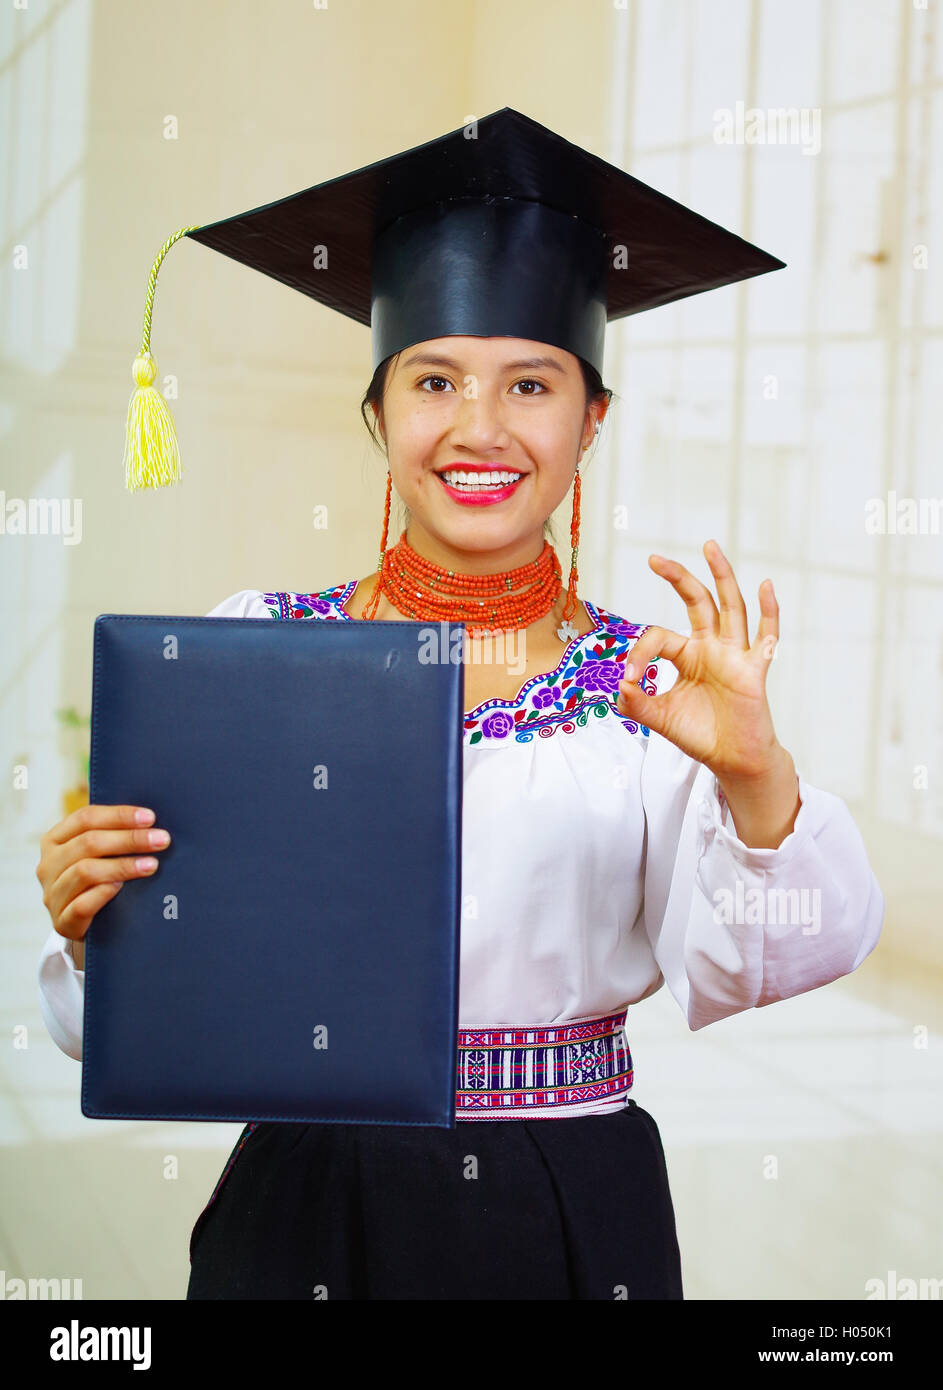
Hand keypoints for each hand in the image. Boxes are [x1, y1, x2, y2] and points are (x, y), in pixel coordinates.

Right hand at [36, 805, 171, 952]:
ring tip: (151, 865)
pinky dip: (102, 894)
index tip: (150, 817)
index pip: (85, 818)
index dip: (119, 815)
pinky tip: (121, 887)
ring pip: (85, 872)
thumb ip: (114, 835)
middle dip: (129, 839)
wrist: (90, 926)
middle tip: (161, 840)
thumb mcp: (100, 854)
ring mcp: (52, 894)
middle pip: (89, 843)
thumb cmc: (100, 879)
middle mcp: (48, 864)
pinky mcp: (62, 922)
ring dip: (123, 866)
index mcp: (55, 839)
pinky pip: (81, 905)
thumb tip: (151, 819)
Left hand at [616, 540, 784, 782]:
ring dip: (720, 576)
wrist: (731, 760)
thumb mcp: (660, 718)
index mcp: (687, 655)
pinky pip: (764, 637)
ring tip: (709, 546)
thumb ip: (637, 703)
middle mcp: (711, 647)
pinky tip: (765, 586)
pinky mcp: (753, 670)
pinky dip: (768, 611)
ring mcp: (735, 655)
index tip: (629, 676)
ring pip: (729, 607)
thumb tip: (619, 685)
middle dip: (677, 578)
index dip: (640, 651)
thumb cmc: (700, 734)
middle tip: (654, 558)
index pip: (660, 636)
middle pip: (696, 602)